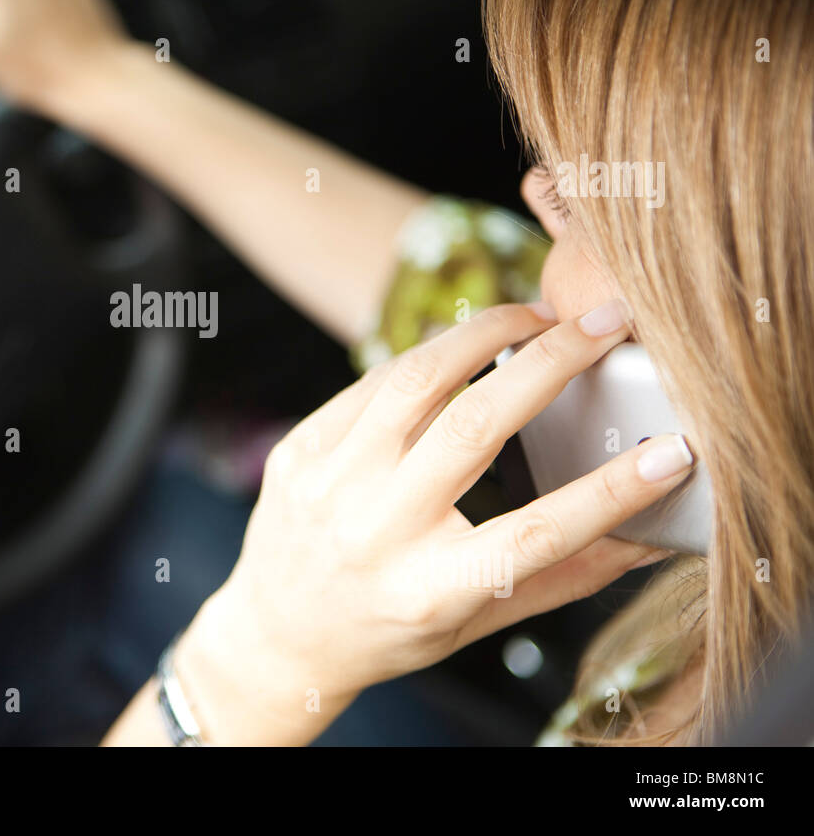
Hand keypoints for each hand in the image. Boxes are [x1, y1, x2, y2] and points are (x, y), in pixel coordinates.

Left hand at [175, 300, 694, 744]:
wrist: (278, 632)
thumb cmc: (390, 630)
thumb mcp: (477, 622)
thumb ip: (563, 577)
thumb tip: (650, 535)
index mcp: (430, 589)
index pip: (536, 534)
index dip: (611, 492)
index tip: (670, 450)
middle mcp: (374, 533)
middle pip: (473, 430)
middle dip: (550, 364)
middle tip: (603, 324)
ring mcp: (328, 485)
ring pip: (415, 381)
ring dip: (483, 333)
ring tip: (533, 316)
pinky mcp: (299, 451)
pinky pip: (372, 384)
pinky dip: (427, 356)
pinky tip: (464, 346)